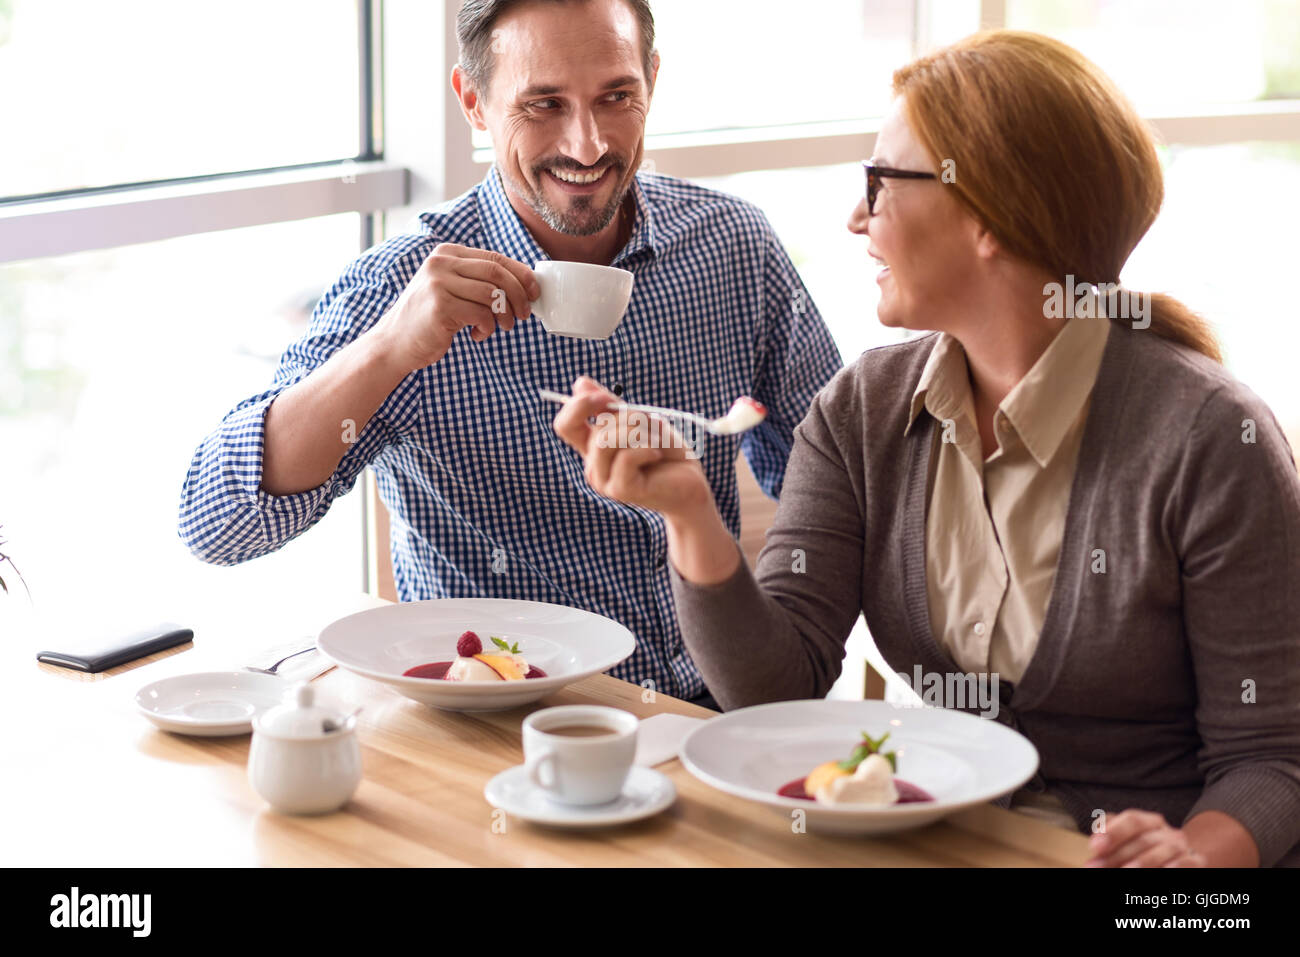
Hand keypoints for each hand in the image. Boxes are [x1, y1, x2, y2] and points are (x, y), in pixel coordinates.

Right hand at [373, 243, 539, 371]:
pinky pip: (481, 315)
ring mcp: (438, 283)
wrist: (396, 342)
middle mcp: (441, 263)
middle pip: (497, 273)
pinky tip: (477, 335)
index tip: (535, 291)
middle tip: (524, 314)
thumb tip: (525, 284)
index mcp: (447, 253)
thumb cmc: (431, 318)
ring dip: (505, 315)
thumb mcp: (452, 289)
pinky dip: (487, 328)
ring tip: (502, 327)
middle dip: (519, 295)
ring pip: (492, 295)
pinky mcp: (440, 307)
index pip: (495, 258)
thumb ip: (479, 281)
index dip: (521, 274)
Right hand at [551, 376, 713, 519]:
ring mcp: (605, 480)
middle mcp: (594, 466)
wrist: (691, 483)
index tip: (606, 397)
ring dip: (638, 432)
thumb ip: (609, 407)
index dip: (580, 405)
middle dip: (629, 417)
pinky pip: (626, 457)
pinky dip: (647, 448)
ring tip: (655, 441)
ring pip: (606, 441)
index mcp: (594, 448)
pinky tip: (657, 455)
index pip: (565, 424)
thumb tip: (580, 383)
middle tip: (651, 425)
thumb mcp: (639, 421)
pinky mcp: (621, 490)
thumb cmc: (666, 452)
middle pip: (597, 428)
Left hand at [1086, 809, 1206, 867]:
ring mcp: (1182, 847)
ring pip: (1163, 850)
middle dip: (1117, 854)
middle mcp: (1166, 831)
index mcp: (1149, 821)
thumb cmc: (1145, 850)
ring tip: (1123, 871)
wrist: (1182, 860)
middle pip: (1143, 839)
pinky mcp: (1197, 861)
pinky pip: (1186, 862)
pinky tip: (1160, 871)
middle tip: (1095, 866)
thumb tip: (1096, 839)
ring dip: (1141, 863)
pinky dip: (1173, 867)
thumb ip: (1111, 836)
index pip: (1133, 820)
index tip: (1094, 846)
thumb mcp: (1127, 839)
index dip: (1114, 831)